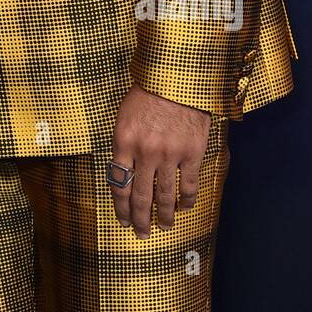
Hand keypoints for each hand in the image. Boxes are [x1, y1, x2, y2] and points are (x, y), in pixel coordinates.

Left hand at [110, 84, 211, 237]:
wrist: (177, 78)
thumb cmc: (147, 93)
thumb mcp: (124, 116)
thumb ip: (123, 145)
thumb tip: (124, 175)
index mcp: (123, 141)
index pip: (119, 184)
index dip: (121, 207)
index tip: (123, 220)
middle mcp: (144, 152)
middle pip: (140, 196)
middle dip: (139, 219)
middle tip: (141, 234)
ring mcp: (169, 154)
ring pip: (164, 195)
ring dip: (163, 215)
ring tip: (163, 227)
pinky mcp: (192, 153)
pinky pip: (188, 184)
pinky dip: (187, 200)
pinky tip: (184, 208)